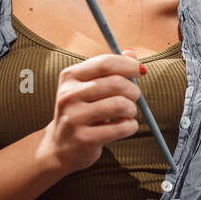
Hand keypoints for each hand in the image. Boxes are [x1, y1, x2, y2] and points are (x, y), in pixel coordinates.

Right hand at [37, 50, 145, 172]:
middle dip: (133, 90)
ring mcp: (74, 117)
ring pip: (120, 105)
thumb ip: (110, 69)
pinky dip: (130, 126)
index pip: (105, 63)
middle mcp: (69, 95)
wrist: (61, 146)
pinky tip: (124, 126)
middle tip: (134, 97)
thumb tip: (132, 53)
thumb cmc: (82, 112)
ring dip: (132, 110)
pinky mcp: (84, 138)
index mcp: (70, 76)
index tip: (140, 71)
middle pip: (116, 83)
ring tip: (127, 113)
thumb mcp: (90, 87)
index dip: (128, 65)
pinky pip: (121, 127)